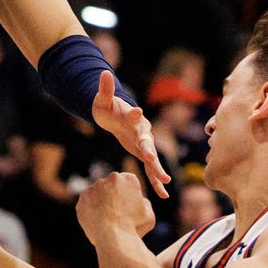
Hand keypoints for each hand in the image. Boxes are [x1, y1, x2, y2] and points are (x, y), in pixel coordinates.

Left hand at [76, 171, 156, 247]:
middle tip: (117, 212)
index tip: (128, 206)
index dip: (128, 195)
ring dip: (102, 202)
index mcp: (128, 179)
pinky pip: (87, 204)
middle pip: (112, 185)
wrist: (113, 238)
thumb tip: (140, 200)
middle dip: (114, 195)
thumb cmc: (134, 227)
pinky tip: (98, 221)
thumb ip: (145, 204)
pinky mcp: (82, 199)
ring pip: (98, 194)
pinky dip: (92, 211)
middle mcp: (110, 178)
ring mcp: (94, 188)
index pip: (128, 182)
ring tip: (108, 219)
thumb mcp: (149, 215)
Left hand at [90, 70, 169, 199]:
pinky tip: (163, 195)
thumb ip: (104, 89)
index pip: (133, 115)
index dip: (134, 114)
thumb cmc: (108, 107)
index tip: (136, 111)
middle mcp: (142, 130)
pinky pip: (150, 169)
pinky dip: (156, 181)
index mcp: (132, 116)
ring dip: (157, 170)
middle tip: (151, 157)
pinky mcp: (142, 153)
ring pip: (152, 158)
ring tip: (165, 181)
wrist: (115, 116)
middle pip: (147, 140)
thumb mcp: (102, 100)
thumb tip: (104, 71)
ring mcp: (144, 143)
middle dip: (149, 149)